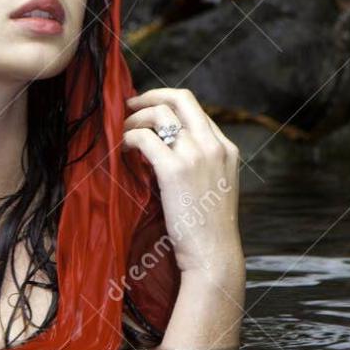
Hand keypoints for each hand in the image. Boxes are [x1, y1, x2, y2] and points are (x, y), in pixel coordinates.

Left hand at [122, 87, 241, 278]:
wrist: (213, 254)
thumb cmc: (208, 228)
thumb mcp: (215, 185)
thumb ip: (200, 162)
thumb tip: (168, 146)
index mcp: (226, 148)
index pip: (195, 110)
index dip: (168, 105)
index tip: (149, 111)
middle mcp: (214, 145)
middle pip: (181, 99)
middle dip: (152, 96)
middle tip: (130, 105)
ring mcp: (196, 155)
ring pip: (160, 114)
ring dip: (135, 119)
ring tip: (123, 133)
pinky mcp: (174, 169)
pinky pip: (144, 138)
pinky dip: (129, 138)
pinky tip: (123, 150)